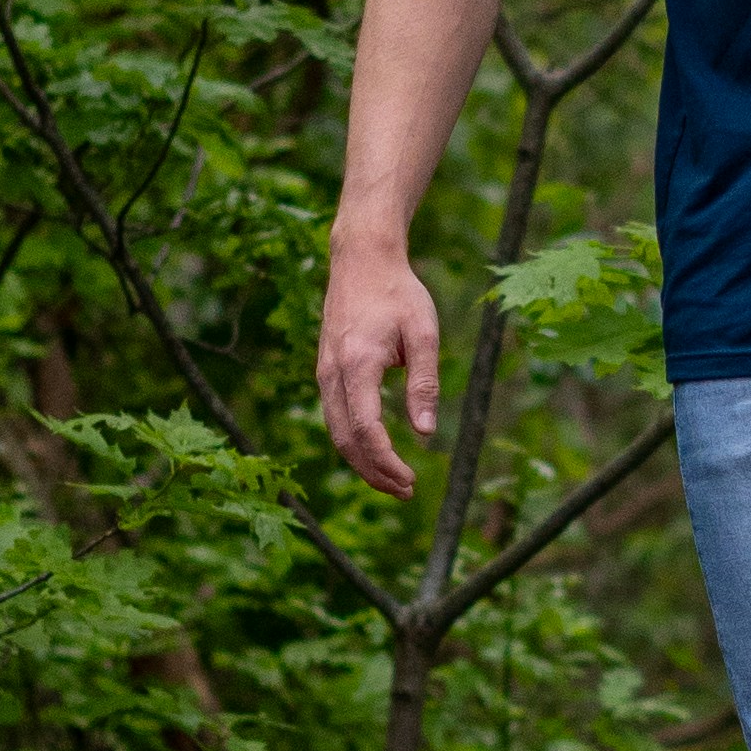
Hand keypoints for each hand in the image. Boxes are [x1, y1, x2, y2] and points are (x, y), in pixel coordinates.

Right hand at [318, 228, 441, 493]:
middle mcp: (332, 373)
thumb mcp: (424, 334)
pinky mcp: (325, 371)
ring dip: (362, 463)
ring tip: (394, 481)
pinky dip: (353, 443)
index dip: (386, 462)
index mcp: (358, 364)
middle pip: (346, 441)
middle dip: (373, 473)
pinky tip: (376, 452)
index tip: (410, 481)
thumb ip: (425, 383)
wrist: (361, 259)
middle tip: (406, 491)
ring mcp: (324, 373)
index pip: (366, 430)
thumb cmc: (398, 293)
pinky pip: (335, 417)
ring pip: (336, 433)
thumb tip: (425, 432)